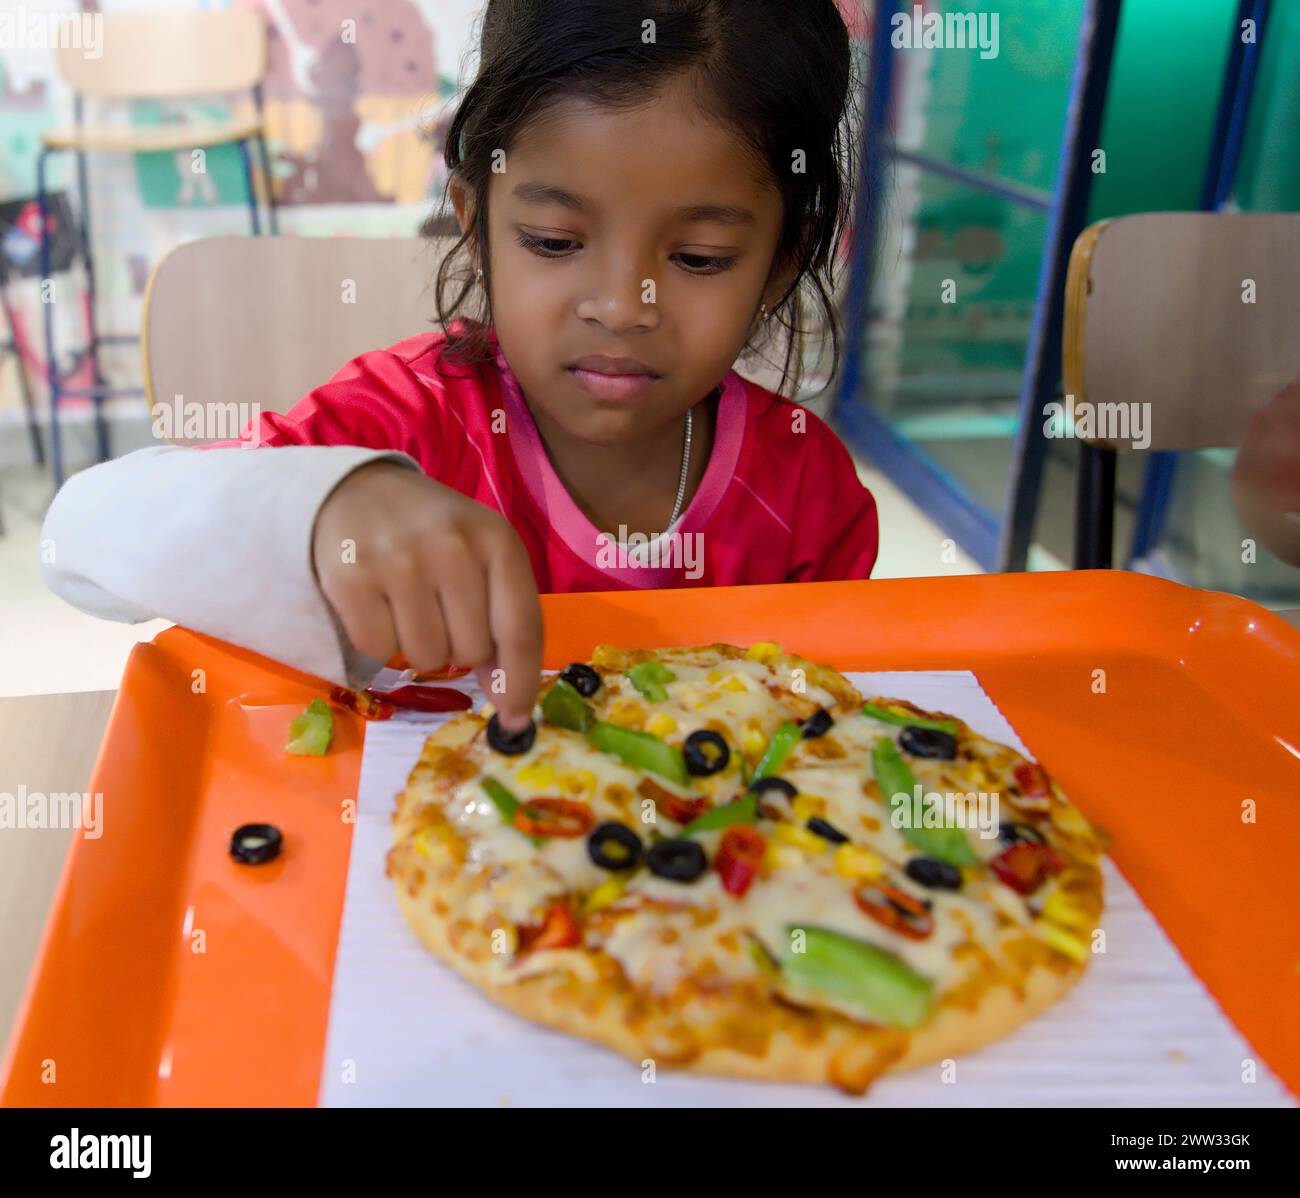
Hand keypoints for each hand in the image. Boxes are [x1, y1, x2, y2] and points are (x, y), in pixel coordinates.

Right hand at [312, 461, 542, 728]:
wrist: (358, 491)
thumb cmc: (434, 534)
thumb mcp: (482, 560)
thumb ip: (504, 622)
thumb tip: (509, 705)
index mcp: (497, 541)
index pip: (520, 629)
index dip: (521, 682)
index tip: (516, 720)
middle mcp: (452, 548)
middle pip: (471, 651)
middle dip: (459, 646)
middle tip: (440, 610)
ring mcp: (399, 561)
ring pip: (426, 657)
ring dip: (419, 646)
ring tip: (408, 603)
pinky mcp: (350, 577)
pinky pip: (378, 650)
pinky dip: (379, 639)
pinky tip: (377, 602)